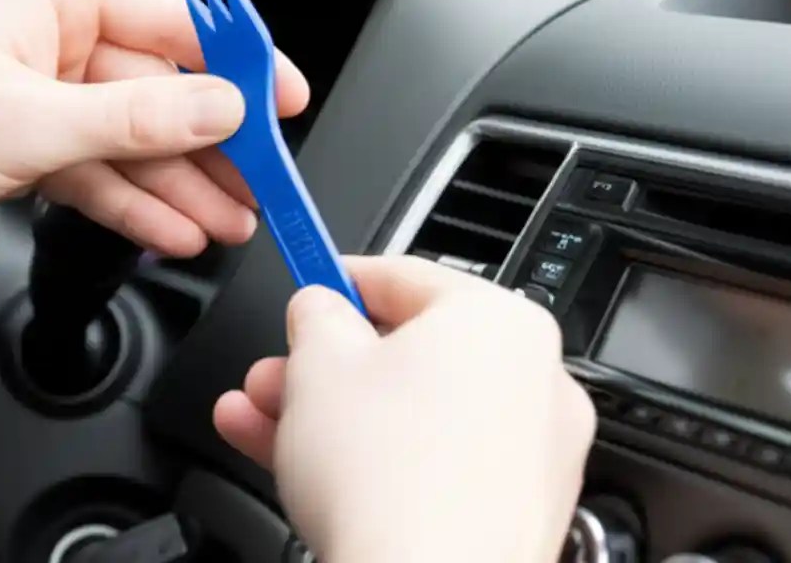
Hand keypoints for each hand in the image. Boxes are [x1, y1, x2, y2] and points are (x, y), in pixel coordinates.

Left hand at [0, 0, 308, 259]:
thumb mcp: (26, 122)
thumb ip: (136, 122)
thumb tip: (221, 108)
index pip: (175, 21)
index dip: (239, 64)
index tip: (285, 102)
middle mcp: (51, 34)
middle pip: (162, 90)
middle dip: (213, 146)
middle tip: (263, 186)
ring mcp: (41, 93)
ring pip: (136, 140)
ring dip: (181, 187)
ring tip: (230, 224)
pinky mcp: (28, 144)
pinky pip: (100, 173)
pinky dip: (134, 205)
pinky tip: (174, 233)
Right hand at [213, 256, 594, 562]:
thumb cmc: (388, 476)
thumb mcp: (319, 362)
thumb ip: (315, 314)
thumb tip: (320, 308)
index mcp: (500, 321)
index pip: (405, 277)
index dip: (339, 280)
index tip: (305, 286)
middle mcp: (533, 381)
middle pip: (406, 355)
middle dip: (321, 366)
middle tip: (273, 373)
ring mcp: (529, 454)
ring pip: (410, 416)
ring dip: (329, 415)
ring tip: (257, 422)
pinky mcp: (512, 513)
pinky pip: (430, 467)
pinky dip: (373, 462)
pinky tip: (297, 467)